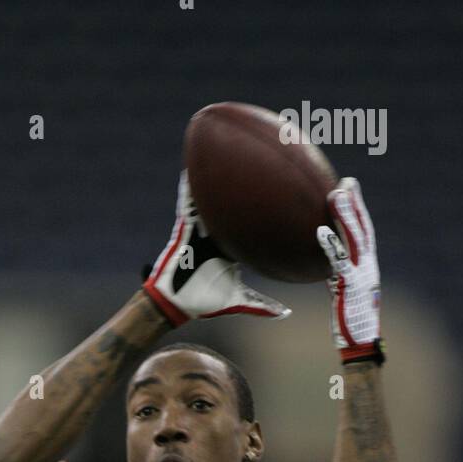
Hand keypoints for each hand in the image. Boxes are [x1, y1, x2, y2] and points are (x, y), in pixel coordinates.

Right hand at [142, 171, 290, 324]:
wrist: (177, 303)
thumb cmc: (203, 301)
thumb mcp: (237, 300)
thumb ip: (261, 305)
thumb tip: (285, 314)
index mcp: (229, 245)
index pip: (247, 221)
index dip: (261, 208)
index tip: (278, 193)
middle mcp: (215, 232)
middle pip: (232, 203)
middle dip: (241, 183)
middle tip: (258, 157)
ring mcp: (199, 227)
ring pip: (210, 197)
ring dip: (213, 175)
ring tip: (222, 145)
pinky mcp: (184, 227)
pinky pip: (188, 202)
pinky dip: (189, 185)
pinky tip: (193, 165)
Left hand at [318, 178, 381, 361]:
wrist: (360, 342)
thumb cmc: (350, 321)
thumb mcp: (343, 293)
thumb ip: (337, 275)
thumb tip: (324, 268)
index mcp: (366, 265)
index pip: (363, 232)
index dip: (358, 210)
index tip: (351, 189)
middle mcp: (367, 265)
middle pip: (362, 228)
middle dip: (356, 203)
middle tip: (347, 181)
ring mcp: (360, 272)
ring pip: (353, 238)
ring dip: (345, 215)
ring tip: (335, 194)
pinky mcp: (348, 284)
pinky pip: (338, 261)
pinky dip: (330, 244)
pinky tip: (319, 230)